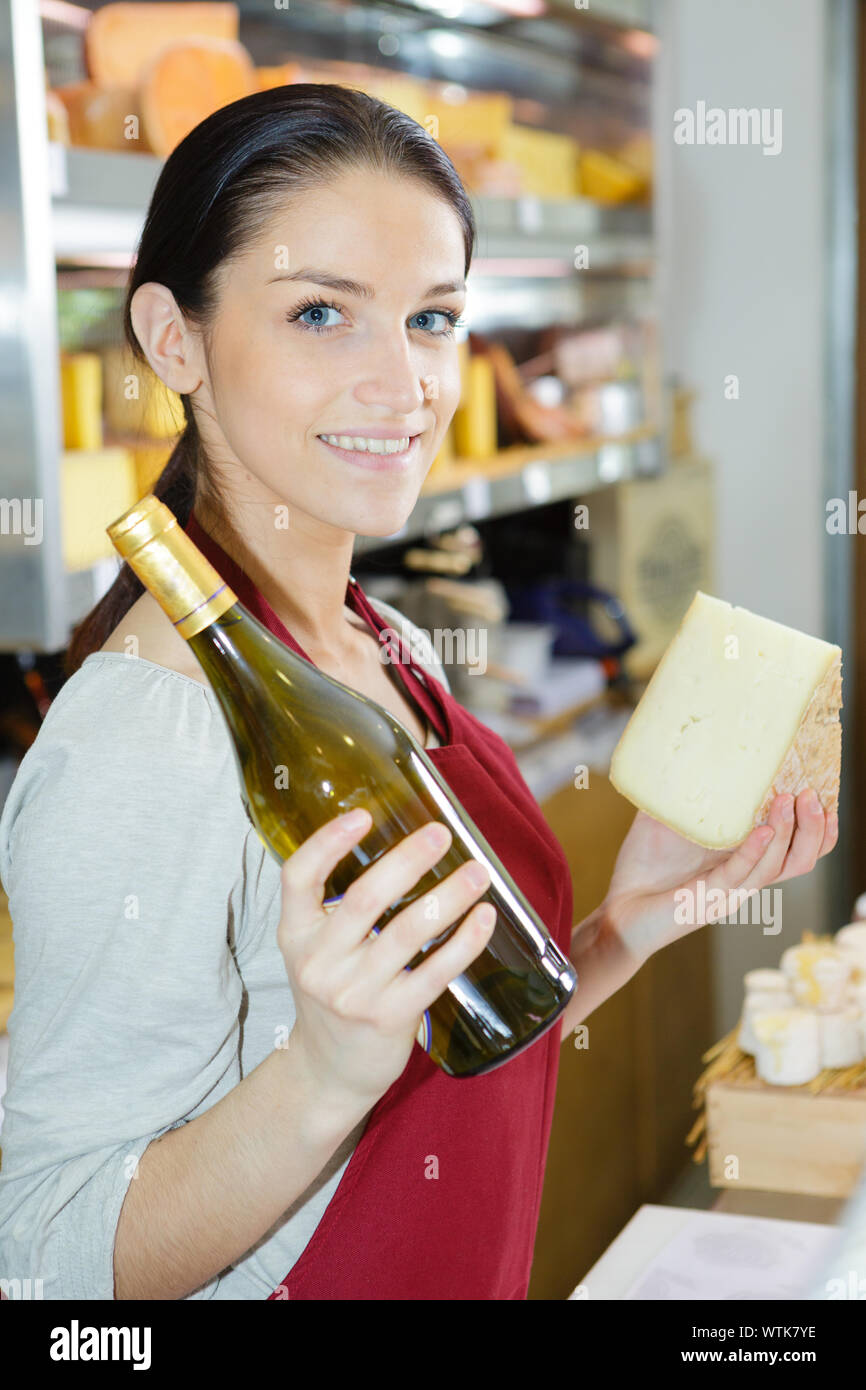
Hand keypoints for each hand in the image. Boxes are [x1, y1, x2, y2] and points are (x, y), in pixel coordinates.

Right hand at [277, 809, 494, 1105]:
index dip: (327, 842)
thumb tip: (403, 846)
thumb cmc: (332, 993)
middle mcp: (318, 962)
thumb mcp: (316, 948)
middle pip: (363, 898)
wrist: (328, 1071)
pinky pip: (434, 973)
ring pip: (406, 932)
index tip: (363, 814)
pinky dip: (464, 942)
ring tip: (477, 872)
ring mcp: (353, 993)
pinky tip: (483, 919)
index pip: (298, 878)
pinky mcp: (388, 1018)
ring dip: (447, 896)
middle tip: (441, 834)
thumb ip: (339, 907)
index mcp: (295, 934)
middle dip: (408, 860)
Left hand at [600, 789, 838, 962]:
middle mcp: (743, 879)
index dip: (818, 830)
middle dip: (813, 829)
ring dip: (787, 833)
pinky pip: (739, 875)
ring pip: (776, 867)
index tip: (824, 795)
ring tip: (791, 801)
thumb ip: (677, 792)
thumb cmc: (643, 871)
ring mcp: (729, 892)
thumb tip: (679, 748)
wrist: (618, 912)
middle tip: (812, 795)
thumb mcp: (664, 823)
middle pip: (799, 861)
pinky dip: (754, 852)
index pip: (795, 851)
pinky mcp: (708, 899)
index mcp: (742, 863)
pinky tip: (762, 830)